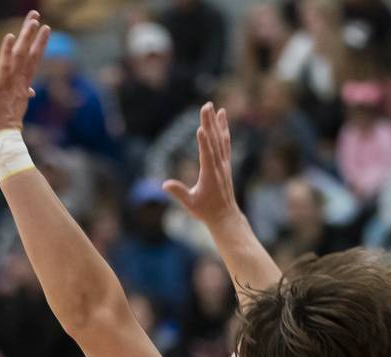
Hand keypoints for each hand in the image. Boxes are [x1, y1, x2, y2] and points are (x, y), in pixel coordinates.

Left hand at [0, 10, 50, 137]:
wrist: (1, 137)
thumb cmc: (3, 122)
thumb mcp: (13, 104)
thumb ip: (23, 94)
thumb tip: (31, 91)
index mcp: (22, 83)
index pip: (32, 59)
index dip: (38, 43)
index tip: (44, 28)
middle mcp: (19, 79)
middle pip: (29, 53)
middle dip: (34, 34)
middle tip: (37, 16)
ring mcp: (10, 81)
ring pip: (20, 55)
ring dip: (26, 37)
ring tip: (33, 20)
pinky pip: (4, 64)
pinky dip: (7, 50)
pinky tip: (11, 37)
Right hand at [163, 102, 237, 225]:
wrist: (225, 216)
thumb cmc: (206, 211)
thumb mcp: (190, 204)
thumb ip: (179, 193)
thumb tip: (165, 184)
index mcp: (209, 175)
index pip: (206, 155)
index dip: (204, 141)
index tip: (201, 127)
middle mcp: (219, 167)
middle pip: (213, 142)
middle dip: (209, 123)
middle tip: (206, 106)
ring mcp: (224, 164)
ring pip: (221, 140)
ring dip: (217, 123)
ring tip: (215, 108)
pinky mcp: (226, 164)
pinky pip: (225, 143)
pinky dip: (224, 130)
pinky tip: (222, 119)